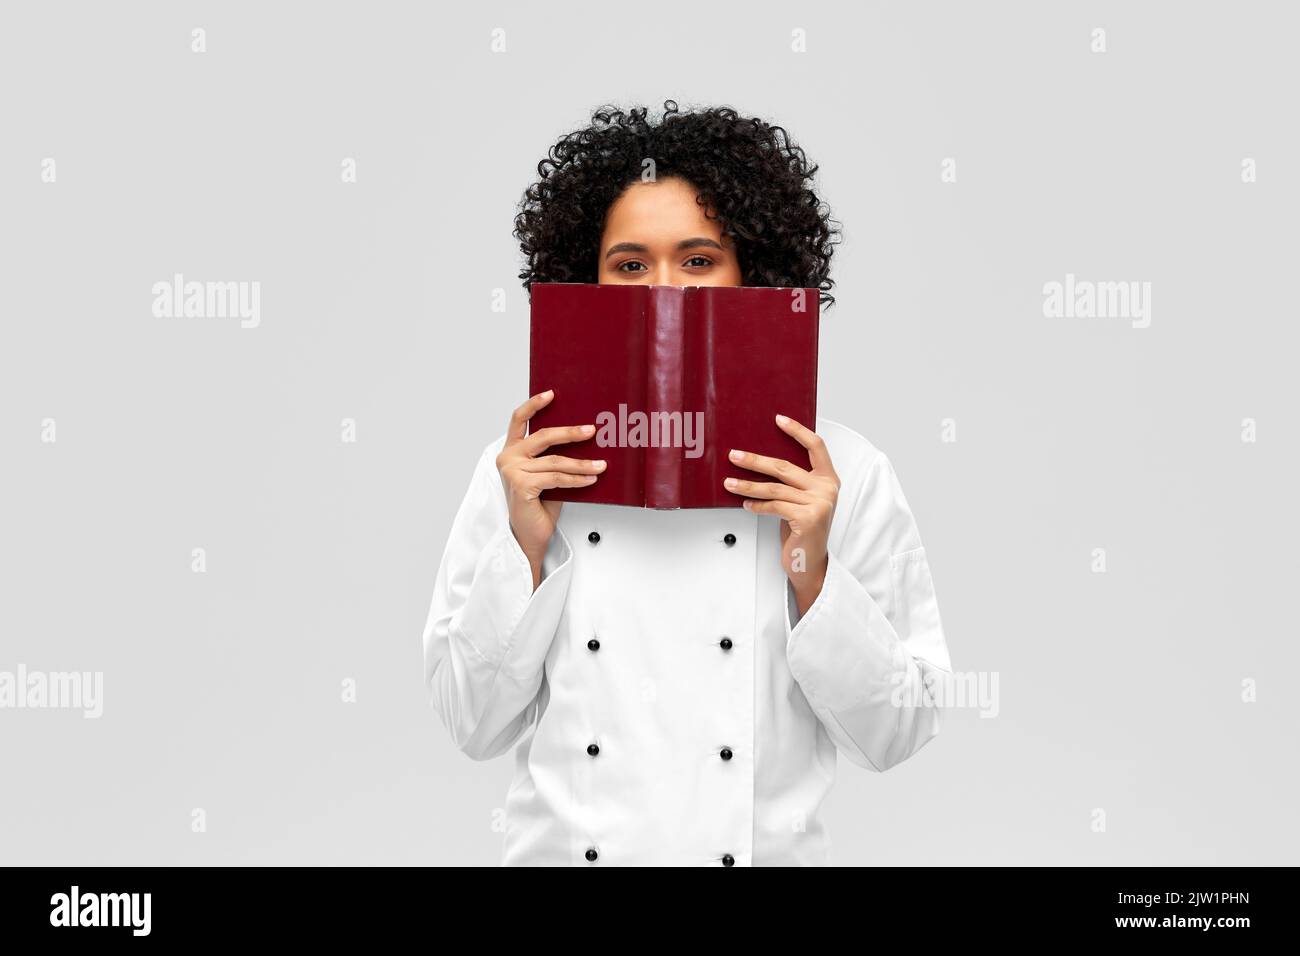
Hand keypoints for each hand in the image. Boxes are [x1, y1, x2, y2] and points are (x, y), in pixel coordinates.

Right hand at [496, 389, 605, 588]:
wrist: (530, 534)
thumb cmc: (540, 504)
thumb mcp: (546, 473)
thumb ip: (553, 456)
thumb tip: (584, 437)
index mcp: (511, 450)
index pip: (519, 420)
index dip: (535, 405)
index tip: (552, 393)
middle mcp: (507, 457)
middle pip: (543, 436)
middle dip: (571, 433)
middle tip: (592, 430)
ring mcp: (512, 471)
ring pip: (556, 461)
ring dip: (582, 463)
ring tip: (601, 464)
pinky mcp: (521, 485)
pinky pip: (557, 478)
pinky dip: (577, 479)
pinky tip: (591, 479)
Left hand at [722, 414, 839, 614]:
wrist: (810, 562)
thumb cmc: (803, 530)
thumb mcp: (803, 500)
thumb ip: (794, 482)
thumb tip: (761, 461)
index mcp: (828, 479)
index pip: (816, 446)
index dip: (797, 431)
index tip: (778, 419)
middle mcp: (827, 488)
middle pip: (786, 466)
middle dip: (755, 460)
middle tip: (734, 455)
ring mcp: (820, 503)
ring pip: (775, 487)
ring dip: (748, 484)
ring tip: (729, 482)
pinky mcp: (808, 517)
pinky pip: (774, 506)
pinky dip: (756, 505)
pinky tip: (745, 504)